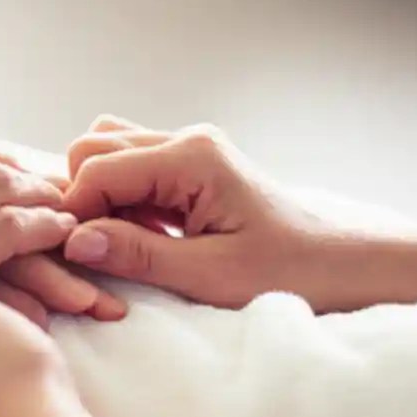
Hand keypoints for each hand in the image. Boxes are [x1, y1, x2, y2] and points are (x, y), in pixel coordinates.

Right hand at [61, 116, 330, 308]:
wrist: (344, 265)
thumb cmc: (291, 273)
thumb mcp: (210, 276)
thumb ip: (137, 255)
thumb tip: (74, 240)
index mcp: (192, 157)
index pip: (95, 168)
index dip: (73, 213)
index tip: (71, 258)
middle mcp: (187, 140)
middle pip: (92, 149)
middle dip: (81, 199)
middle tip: (92, 253)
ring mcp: (190, 148)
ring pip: (107, 153)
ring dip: (99, 197)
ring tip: (116, 245)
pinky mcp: (192, 167)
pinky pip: (133, 169)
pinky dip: (120, 200)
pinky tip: (137, 239)